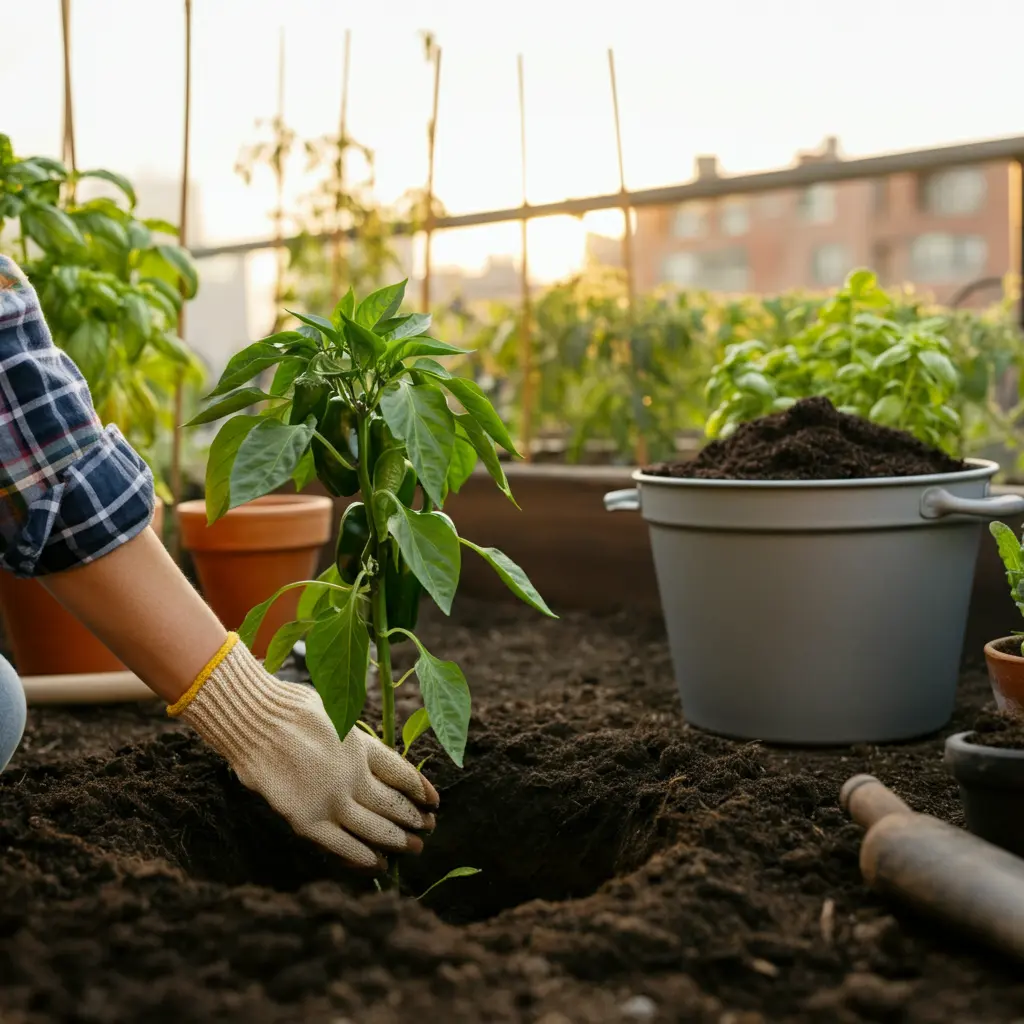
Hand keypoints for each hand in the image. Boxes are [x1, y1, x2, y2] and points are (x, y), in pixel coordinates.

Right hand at [173, 636, 438, 870]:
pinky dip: (362, 856)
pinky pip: (343, 845)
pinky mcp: (308, 821)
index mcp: (362, 745)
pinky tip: (377, 863)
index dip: (419, 788)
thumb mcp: (335, 712)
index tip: (433, 800)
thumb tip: (371, 754)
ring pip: (375, 828)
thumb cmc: (289, 708)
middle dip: (415, 818)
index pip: (402, 773)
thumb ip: (354, 738)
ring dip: (398, 840)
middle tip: (429, 828)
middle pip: (393, 803)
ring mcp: (332, 800)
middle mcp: (353, 775)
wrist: (253, 720)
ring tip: (414, 847)